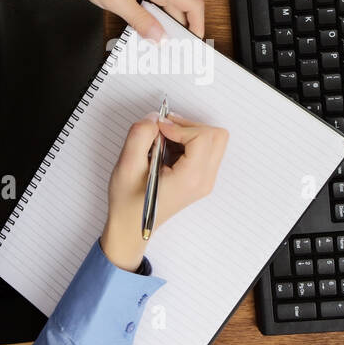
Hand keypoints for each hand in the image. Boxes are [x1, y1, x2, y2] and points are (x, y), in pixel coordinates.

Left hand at [43, 0, 204, 40]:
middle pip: (181, 7)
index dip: (198, 26)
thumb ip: (140, 20)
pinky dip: (155, 12)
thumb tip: (160, 37)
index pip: (194, 4)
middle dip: (177, 30)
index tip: (192, 45)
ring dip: (164, 22)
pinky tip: (144, 24)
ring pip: (168, 3)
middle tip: (167, 52)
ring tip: (153, 42)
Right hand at [100, 111, 228, 271]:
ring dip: (188, 133)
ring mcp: (204, 181)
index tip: (159, 130)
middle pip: (216, 136)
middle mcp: (204, 180)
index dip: (180, 126)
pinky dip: (187, 142)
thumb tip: (156, 118)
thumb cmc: (128, 202)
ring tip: (163, 142)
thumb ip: (141, 134)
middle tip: (164, 130)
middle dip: (189, 126)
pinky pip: (204, 149)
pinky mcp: (200, 178)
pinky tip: (166, 151)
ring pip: (212, 140)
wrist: (130, 226)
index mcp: (190, 179)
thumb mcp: (127, 164)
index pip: (203, 136)